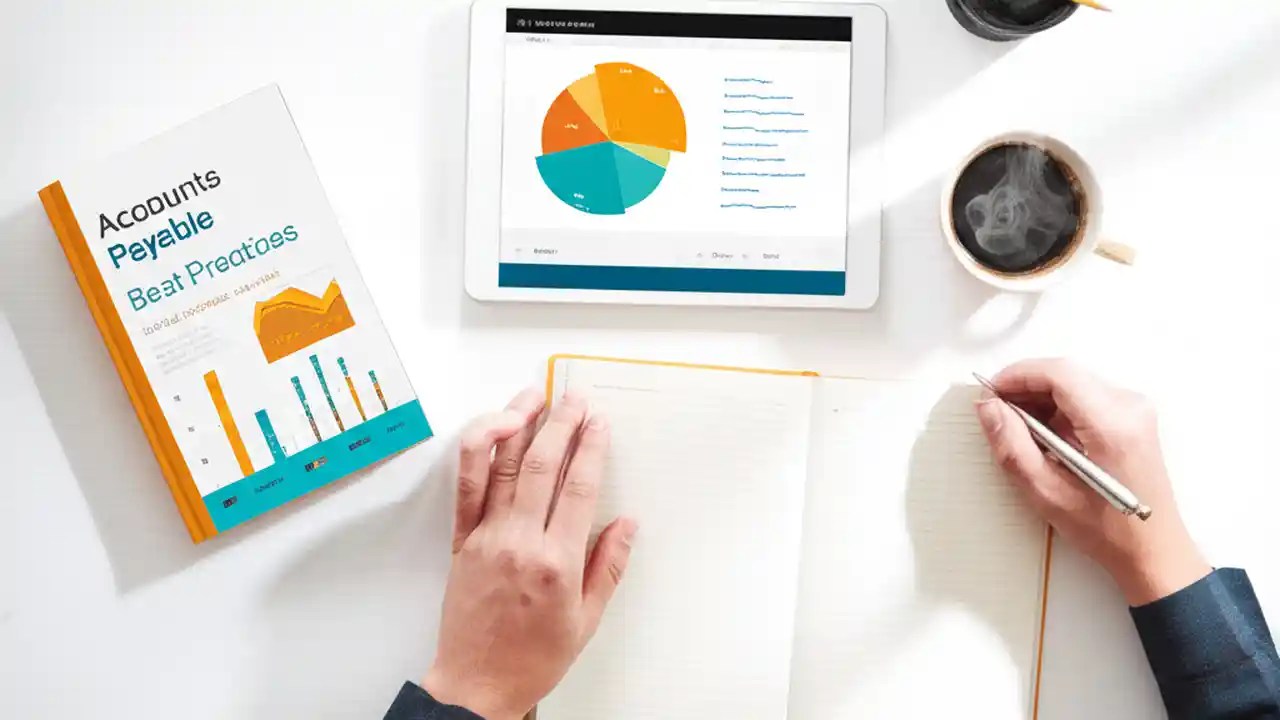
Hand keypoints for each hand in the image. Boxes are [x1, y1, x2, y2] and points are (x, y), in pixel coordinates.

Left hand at [423, 389, 636, 719]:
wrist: (477, 685)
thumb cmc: (532, 659)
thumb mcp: (587, 620)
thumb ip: (608, 567)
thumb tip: (627, 524)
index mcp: (557, 563)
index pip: (579, 488)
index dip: (591, 449)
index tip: (599, 424)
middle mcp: (520, 542)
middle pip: (542, 466)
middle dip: (562, 424)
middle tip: (575, 398)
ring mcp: (487, 537)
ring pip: (502, 466)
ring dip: (519, 423)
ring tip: (534, 397)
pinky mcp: (461, 540)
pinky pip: (467, 486)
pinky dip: (478, 452)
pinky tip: (492, 429)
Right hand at [975, 359, 1209, 605]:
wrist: (1153, 549)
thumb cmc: (1106, 530)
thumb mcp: (1047, 492)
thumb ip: (1012, 445)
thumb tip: (988, 407)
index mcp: (1112, 425)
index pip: (1058, 373)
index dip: (1017, 375)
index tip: (990, 392)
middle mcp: (1129, 407)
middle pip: (1065, 374)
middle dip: (1025, 388)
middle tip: (997, 413)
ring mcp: (1135, 409)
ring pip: (1073, 382)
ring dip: (1040, 399)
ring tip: (1019, 431)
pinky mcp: (1132, 417)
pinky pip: (1086, 396)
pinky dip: (1058, 408)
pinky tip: (1044, 436)